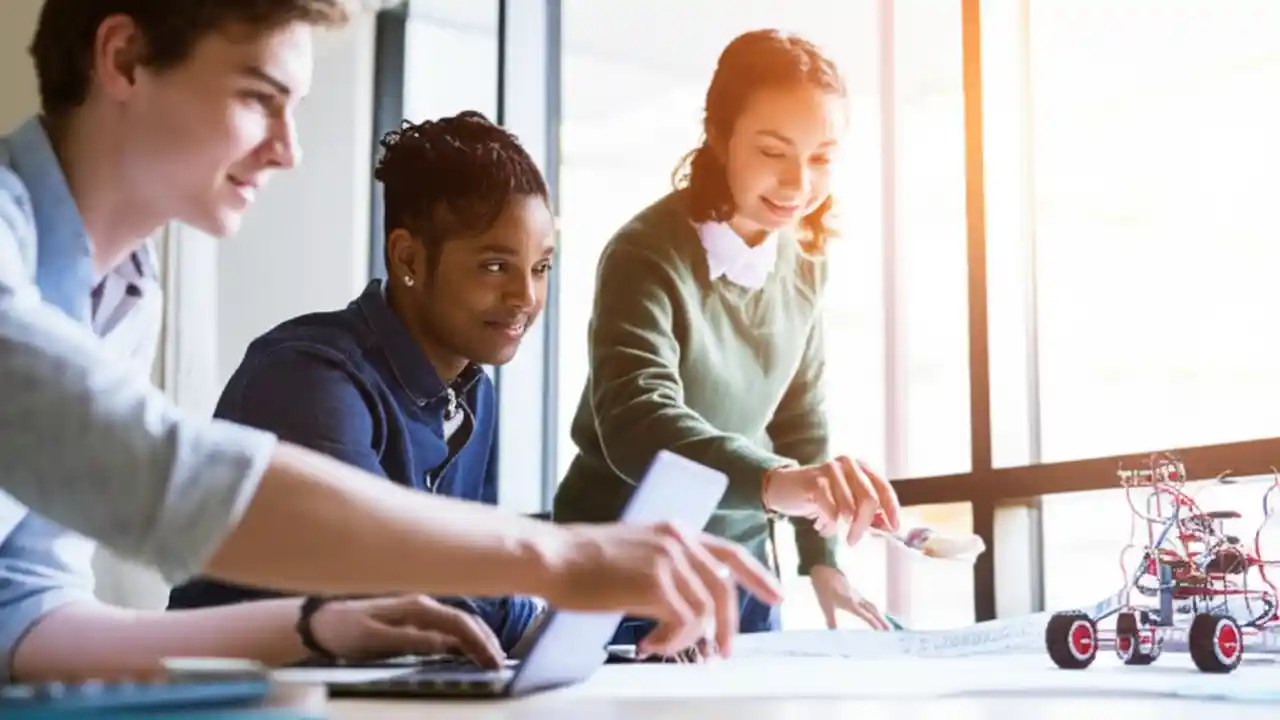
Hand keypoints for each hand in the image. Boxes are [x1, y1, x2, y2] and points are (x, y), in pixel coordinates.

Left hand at [309, 595, 504, 667]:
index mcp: (416, 607)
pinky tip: (469, 653)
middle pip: (464, 621)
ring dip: (476, 640)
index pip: (458, 622)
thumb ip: (410, 639)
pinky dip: (462, 641)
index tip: (493, 661)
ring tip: (492, 659)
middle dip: (485, 640)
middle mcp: (422, 606)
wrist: (320, 623)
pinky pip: (445, 631)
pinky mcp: (412, 622)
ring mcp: (418, 613)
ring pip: (457, 625)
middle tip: (501, 664)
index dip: (479, 641)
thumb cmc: (344, 630)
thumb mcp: (374, 638)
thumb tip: (445, 643)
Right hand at [540, 522, 782, 657]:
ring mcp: (668, 560)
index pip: (729, 553)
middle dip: (728, 626)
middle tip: (722, 653)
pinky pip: (682, 623)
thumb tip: (692, 608)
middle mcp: (677, 540)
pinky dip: (670, 641)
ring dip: (688, 638)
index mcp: (675, 531)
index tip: (777, 595)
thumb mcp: (636, 552)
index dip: (758, 576)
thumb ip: (668, 568)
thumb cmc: (583, 562)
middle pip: (724, 588)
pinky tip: (647, 643)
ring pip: (704, 611)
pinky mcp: (655, 583)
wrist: (553, 557)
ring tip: (662, 646)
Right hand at [763, 456, 900, 545]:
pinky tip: (819, 524)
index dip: (892, 511)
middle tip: (854, 541)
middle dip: (864, 525)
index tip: (893, 529)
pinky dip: (827, 525)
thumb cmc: (818, 497)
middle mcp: (849, 465)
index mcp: (860, 467)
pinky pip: (831, 513)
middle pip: (869, 500)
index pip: (884, 489)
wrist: (783, 488)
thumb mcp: (846, 502)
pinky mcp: (816, 482)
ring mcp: (832, 471)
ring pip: (849, 510)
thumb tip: (887, 528)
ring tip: (829, 528)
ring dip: (840, 527)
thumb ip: (866, 512)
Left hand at [809, 565, 890, 630]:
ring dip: (880, 615)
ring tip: (887, 624)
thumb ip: (831, 621)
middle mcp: (858, 599)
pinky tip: (874, 613)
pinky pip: (868, 603)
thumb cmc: (824, 588)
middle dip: (883, 621)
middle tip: (891, 630)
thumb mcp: (826, 606)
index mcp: (852, 603)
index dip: (876, 624)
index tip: (884, 632)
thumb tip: (833, 634)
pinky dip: (874, 610)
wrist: (824, 570)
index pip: (867, 616)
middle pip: (874, 611)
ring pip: (872, 606)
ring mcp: (857, 595)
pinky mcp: (855, 593)